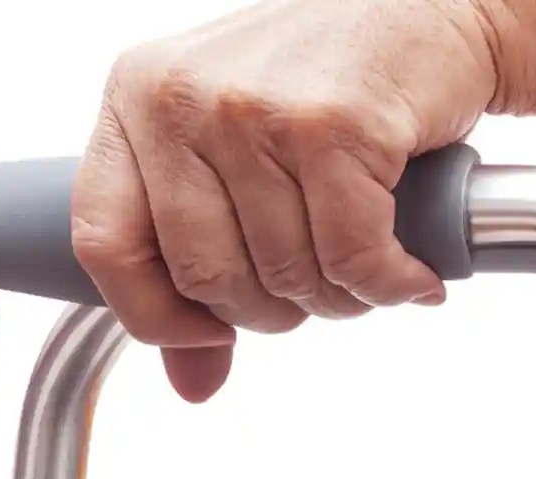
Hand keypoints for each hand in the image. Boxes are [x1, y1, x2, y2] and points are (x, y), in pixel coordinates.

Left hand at [71, 0, 500, 401]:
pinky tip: (405, 271)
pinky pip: (349, 257)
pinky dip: (385, 283)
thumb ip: (195, 267)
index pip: (102, 242)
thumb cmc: (321, 84)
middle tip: (305, 292)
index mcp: (132, 102)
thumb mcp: (228, 155)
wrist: (433, 13)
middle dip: (262, 312)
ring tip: (359, 269)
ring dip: (332, 299)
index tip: (202, 332)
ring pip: (278, 273)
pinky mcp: (333, 123)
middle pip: (200, 274)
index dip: (149, 312)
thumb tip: (192, 384)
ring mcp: (251, 108)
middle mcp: (177, 98)